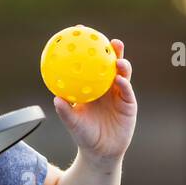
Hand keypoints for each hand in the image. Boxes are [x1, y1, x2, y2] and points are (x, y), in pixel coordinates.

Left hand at [51, 38, 136, 163]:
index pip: (91, 63)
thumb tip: (56, 98)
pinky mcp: (129, 105)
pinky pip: (127, 92)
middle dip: (111, 50)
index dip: (88, 48)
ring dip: (121, 65)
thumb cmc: (84, 135)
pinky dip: (124, 85)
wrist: (100, 152)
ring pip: (122, 75)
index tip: (81, 32)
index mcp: (92, 86)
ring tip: (117, 60)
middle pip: (110, 64)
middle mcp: (107, 87)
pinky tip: (120, 80)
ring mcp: (120, 94)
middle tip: (107, 40)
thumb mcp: (73, 122)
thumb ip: (66, 111)